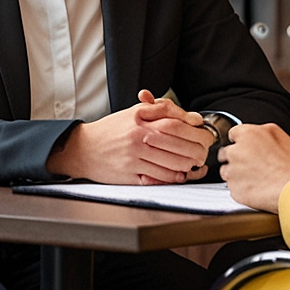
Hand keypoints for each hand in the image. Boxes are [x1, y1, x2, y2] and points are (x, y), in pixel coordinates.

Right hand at [46, 90, 215, 184]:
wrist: (83, 148)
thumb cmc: (111, 130)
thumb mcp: (134, 112)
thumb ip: (161, 110)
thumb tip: (190, 116)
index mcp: (141, 122)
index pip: (177, 126)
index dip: (196, 132)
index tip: (205, 136)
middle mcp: (138, 140)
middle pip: (178, 146)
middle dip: (197, 151)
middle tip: (204, 152)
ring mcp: (135, 159)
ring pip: (171, 165)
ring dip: (188, 166)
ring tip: (194, 164)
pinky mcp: (131, 176)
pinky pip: (159, 179)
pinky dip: (173, 178)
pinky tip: (179, 174)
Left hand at [218, 123, 289, 212]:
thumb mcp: (284, 138)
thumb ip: (265, 132)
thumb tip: (258, 133)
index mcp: (248, 134)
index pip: (233, 133)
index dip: (241, 141)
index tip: (246, 147)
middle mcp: (236, 151)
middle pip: (226, 153)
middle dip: (236, 158)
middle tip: (252, 164)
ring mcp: (233, 172)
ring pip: (227, 171)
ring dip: (236, 174)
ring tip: (256, 178)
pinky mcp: (233, 190)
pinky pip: (233, 188)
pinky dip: (241, 189)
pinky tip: (257, 188)